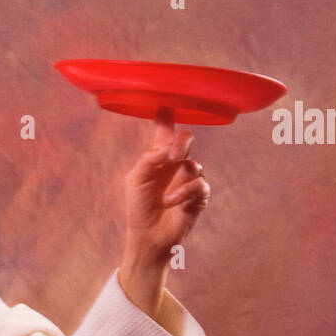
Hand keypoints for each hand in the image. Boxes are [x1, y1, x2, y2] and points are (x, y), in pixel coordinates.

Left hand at [123, 108, 209, 259]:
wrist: (148, 235)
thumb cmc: (138, 206)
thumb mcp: (136, 178)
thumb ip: (150, 158)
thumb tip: (170, 147)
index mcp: (157, 157)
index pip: (164, 131)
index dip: (167, 116)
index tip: (167, 100)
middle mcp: (175, 164)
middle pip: (186, 139)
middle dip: (182, 142)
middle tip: (173, 155)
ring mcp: (188, 178)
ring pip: (193, 164)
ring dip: (178, 180)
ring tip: (164, 199)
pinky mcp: (198, 195)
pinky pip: (199, 184)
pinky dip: (185, 192)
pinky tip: (172, 202)